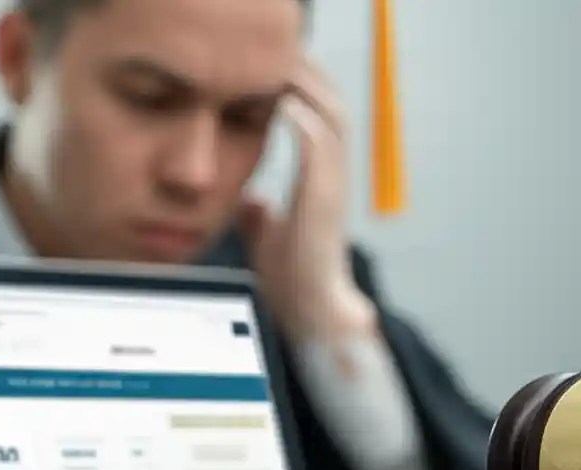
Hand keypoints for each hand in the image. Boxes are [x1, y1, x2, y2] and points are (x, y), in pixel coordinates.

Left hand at [239, 58, 377, 344]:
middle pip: (331, 104)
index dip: (303, 87)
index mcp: (321, 179)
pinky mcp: (324, 199)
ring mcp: (332, 185)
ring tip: (281, 66)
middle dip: (308, 74)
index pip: (320, 117)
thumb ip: (260, 215)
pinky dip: (303, 122)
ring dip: (308, 89)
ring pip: (331, 118)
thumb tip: (247, 203)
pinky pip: (319, 148)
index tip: (274, 67)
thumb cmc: (292, 274)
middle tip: (280, 52)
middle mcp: (333, 175)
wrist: (309, 306)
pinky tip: (283, 105)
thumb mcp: (269, 236)